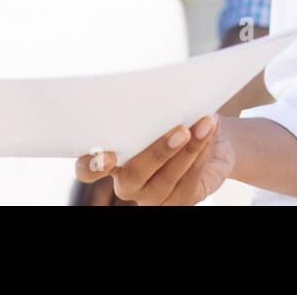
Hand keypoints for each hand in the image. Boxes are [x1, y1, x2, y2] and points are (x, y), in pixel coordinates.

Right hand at [74, 115, 234, 205]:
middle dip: (158, 152)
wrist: (208, 134)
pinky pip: (188, 183)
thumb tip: (158, 94)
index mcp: (111, 158)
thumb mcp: (162, 107)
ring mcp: (151, 196)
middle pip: (133, 176)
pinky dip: (200, 156)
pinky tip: (208, 134)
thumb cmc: (175, 115)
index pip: (87, 170)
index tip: (106, 154)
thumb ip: (152, 107)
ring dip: (188, 151)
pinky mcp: (177, 202)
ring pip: (165, 180)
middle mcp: (127, 182)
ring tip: (204, 124)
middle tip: (180, 129)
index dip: (92, 166)